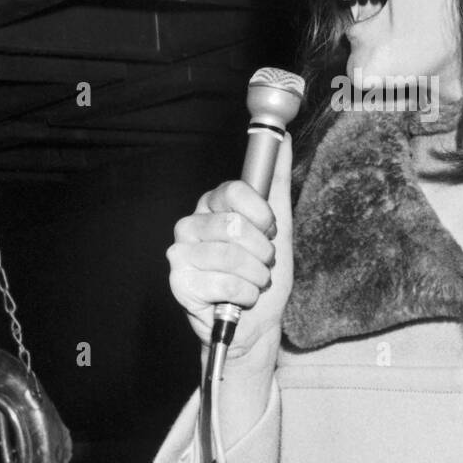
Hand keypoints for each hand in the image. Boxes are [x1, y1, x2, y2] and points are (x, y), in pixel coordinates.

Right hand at [166, 132, 293, 360]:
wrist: (256, 323)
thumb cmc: (263, 273)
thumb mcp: (279, 226)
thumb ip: (276, 182)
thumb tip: (284, 140)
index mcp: (212, 205)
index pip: (236, 191)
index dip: (262, 215)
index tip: (269, 229)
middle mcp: (191, 224)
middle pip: (235, 226)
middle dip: (262, 252)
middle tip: (262, 263)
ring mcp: (181, 254)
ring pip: (231, 257)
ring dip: (257, 276)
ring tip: (254, 283)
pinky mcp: (178, 283)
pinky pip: (225, 284)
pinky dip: (245, 295)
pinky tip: (240, 298)